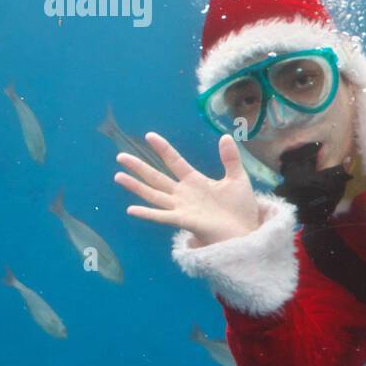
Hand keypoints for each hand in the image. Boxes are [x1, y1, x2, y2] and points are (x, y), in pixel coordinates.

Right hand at [114, 133, 260, 246]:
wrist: (246, 230)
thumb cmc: (240, 208)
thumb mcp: (237, 178)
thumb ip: (230, 158)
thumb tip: (225, 136)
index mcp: (195, 181)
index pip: (174, 161)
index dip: (163, 148)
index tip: (150, 135)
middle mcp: (183, 193)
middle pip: (156, 177)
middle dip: (139, 167)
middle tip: (120, 156)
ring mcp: (181, 207)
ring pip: (154, 194)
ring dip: (136, 186)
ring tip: (118, 176)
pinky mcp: (184, 221)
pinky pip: (162, 216)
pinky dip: (147, 213)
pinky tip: (131, 209)